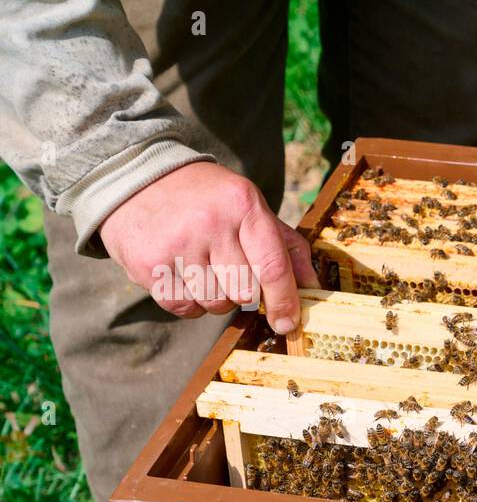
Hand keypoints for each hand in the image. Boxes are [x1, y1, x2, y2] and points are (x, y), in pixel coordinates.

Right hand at [100, 162, 318, 332]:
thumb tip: (313, 288)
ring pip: (215, 304)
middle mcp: (210, 223)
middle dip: (243, 292)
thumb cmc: (208, 200)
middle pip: (245, 292)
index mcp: (243, 205)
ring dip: (215, 298)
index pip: (272, 267)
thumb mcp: (251, 208)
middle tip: (228, 270)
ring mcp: (177, 244)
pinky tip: (182, 274)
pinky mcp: (148, 264)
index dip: (284, 302)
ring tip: (202, 268)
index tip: (288, 323)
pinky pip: (185, 308)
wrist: (138, 178)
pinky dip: (189, 302)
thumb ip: (286, 247)